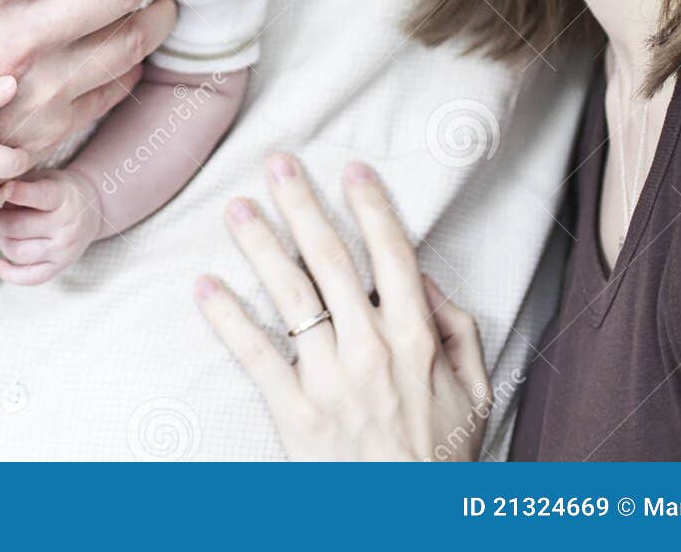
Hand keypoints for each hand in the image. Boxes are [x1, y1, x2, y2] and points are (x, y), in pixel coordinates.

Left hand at [0, 170, 103, 283]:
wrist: (90, 210)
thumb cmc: (60, 190)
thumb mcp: (47, 178)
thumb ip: (23, 183)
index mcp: (65, 197)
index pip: (42, 196)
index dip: (21, 193)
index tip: (4, 190)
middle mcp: (67, 226)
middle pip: (19, 227)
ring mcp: (64, 250)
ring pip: (18, 252)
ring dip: (1, 240)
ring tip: (2, 230)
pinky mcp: (59, 267)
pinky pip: (30, 277)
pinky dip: (8, 274)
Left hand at [195, 154, 492, 461]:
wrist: (408, 528)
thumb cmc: (441, 461)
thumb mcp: (475, 392)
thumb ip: (457, 329)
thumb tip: (425, 278)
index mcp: (417, 338)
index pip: (392, 254)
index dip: (371, 207)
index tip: (352, 170)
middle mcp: (372, 349)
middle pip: (331, 261)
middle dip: (303, 206)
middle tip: (278, 165)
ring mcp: (330, 381)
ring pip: (290, 296)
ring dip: (260, 245)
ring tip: (236, 209)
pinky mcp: (295, 415)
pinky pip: (256, 356)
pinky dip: (227, 318)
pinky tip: (205, 286)